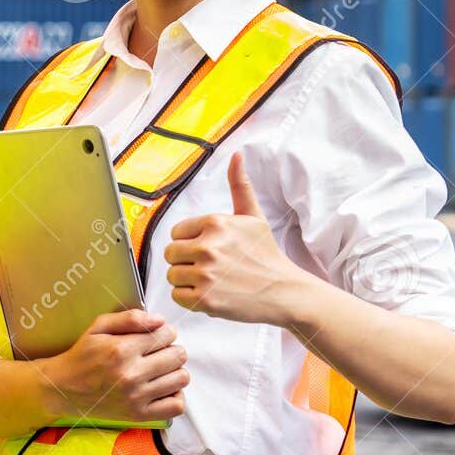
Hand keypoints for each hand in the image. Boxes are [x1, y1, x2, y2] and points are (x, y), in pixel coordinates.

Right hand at [37, 309, 188, 424]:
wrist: (64, 388)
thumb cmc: (82, 355)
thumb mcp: (98, 327)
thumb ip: (129, 318)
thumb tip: (160, 320)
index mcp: (122, 349)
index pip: (167, 334)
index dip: (165, 332)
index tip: (156, 336)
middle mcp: (132, 374)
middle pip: (178, 355)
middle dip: (171, 349)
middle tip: (158, 352)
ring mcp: (137, 397)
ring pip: (181, 378)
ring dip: (175, 371)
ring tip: (160, 370)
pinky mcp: (139, 415)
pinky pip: (176, 405)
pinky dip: (175, 395)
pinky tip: (162, 388)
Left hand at [164, 151, 312, 324]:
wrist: (283, 291)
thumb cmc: (266, 254)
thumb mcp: (253, 216)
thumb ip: (239, 185)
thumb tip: (236, 155)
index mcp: (215, 223)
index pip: (177, 232)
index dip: (190, 242)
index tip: (210, 250)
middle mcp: (208, 247)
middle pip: (170, 253)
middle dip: (186, 261)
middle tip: (209, 267)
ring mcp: (206, 274)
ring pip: (172, 275)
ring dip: (187, 280)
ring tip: (211, 281)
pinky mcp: (205, 300)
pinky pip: (177, 295)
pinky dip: (190, 298)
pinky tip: (210, 294)